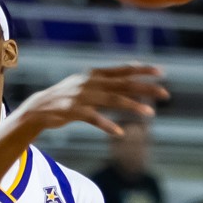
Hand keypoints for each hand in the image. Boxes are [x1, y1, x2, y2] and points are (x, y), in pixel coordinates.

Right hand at [18, 65, 168, 135]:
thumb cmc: (65, 98)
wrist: (37, 109)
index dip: (142, 70)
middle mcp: (89, 82)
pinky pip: (93, 118)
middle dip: (145, 88)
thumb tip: (128, 73)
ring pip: (112, 100)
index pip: (122, 70)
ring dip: (132, 106)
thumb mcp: (85, 84)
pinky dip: (106, 125)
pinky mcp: (72, 111)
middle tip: (165, 93)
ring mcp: (81, 96)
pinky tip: (119, 132)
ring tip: (150, 113)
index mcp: (94, 75)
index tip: (161, 72)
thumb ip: (106, 80)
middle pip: (122, 84)